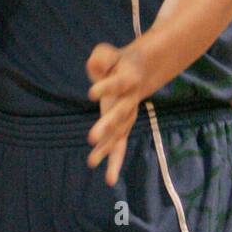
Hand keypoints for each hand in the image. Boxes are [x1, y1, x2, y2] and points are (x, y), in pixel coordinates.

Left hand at [86, 41, 146, 185]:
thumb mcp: (108, 52)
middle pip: (119, 113)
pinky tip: (109, 178)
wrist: (140, 72)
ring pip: (119, 133)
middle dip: (107, 126)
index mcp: (127, 79)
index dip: (105, 87)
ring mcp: (128, 115)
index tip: (91, 93)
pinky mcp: (123, 126)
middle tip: (91, 138)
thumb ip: (101, 57)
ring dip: (107, 148)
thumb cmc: (117, 61)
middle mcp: (130, 100)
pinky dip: (115, 160)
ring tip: (92, 163)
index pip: (117, 83)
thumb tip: (94, 67)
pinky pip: (120, 144)